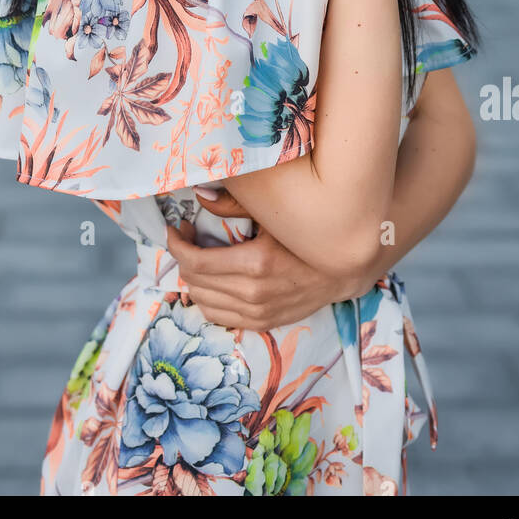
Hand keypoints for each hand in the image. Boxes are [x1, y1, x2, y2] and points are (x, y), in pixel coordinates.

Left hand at [164, 187, 349, 329]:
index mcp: (256, 264)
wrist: (342, 271)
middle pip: (195, 282)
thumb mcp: (274, 215)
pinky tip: (211, 281)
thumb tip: (200, 195)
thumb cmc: (306, 236)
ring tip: (197, 258)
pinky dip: (207, 299)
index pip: (196, 262)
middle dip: (183, 257)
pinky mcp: (261, 323)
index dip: (178, 245)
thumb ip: (236, 204)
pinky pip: (218, 317)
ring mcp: (258, 312)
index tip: (176, 229)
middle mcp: (254, 293)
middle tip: (187, 237)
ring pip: (203, 302)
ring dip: (192, 279)